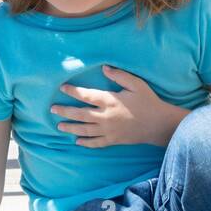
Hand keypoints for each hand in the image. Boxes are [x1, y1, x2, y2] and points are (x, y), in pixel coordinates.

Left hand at [51, 65, 188, 148]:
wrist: (158, 124)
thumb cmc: (148, 101)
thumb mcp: (136, 84)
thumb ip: (120, 75)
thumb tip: (104, 68)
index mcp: (110, 101)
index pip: (86, 95)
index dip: (73, 91)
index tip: (62, 88)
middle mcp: (105, 117)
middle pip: (80, 114)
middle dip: (64, 111)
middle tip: (52, 109)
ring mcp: (108, 130)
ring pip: (84, 130)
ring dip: (70, 128)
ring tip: (59, 126)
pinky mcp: (113, 140)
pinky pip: (96, 143)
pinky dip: (85, 143)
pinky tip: (77, 141)